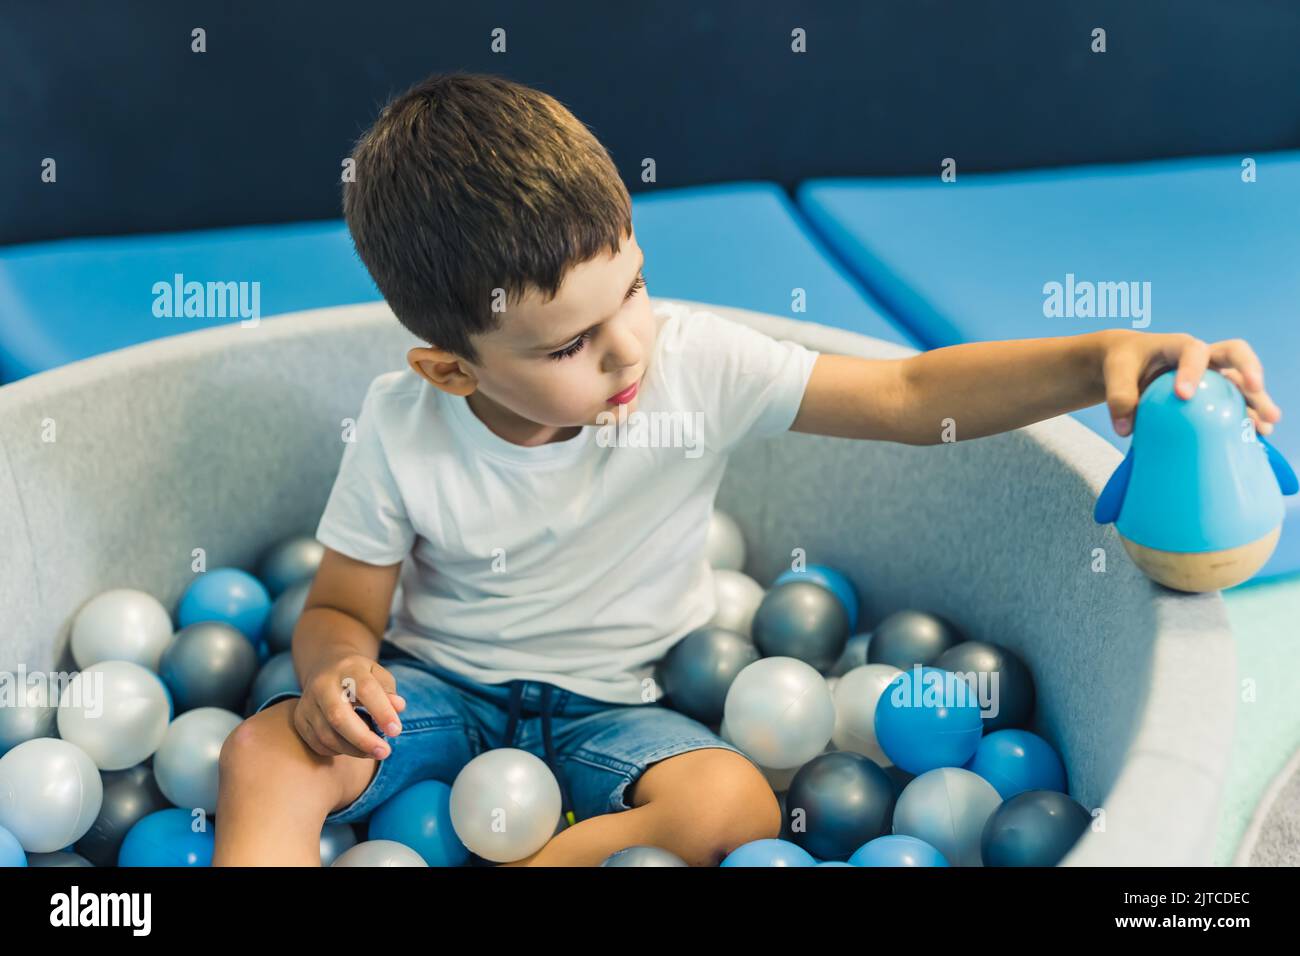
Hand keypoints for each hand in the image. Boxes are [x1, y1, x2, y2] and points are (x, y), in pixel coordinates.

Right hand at [295, 653, 406, 759]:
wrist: (326, 668)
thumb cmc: (360, 676)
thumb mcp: (378, 675)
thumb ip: (389, 691)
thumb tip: (398, 707)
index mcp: (348, 668)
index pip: (365, 690)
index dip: (382, 712)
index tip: (396, 731)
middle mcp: (323, 684)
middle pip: (338, 716)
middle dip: (363, 739)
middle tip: (384, 752)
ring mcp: (308, 702)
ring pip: (327, 735)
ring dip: (354, 749)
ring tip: (373, 750)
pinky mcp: (300, 719)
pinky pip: (319, 744)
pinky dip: (339, 750)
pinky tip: (353, 746)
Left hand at [1099, 331, 1281, 437]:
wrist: (1127, 364)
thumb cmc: (1122, 362)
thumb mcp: (1115, 372)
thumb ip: (1119, 396)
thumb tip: (1126, 429)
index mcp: (1179, 346)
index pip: (1192, 351)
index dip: (1191, 370)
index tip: (1183, 395)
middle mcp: (1203, 358)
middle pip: (1234, 355)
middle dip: (1249, 370)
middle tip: (1256, 389)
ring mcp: (1212, 376)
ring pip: (1241, 384)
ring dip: (1256, 402)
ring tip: (1267, 424)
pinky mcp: (1213, 395)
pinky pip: (1234, 405)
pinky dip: (1245, 419)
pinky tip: (1257, 435)